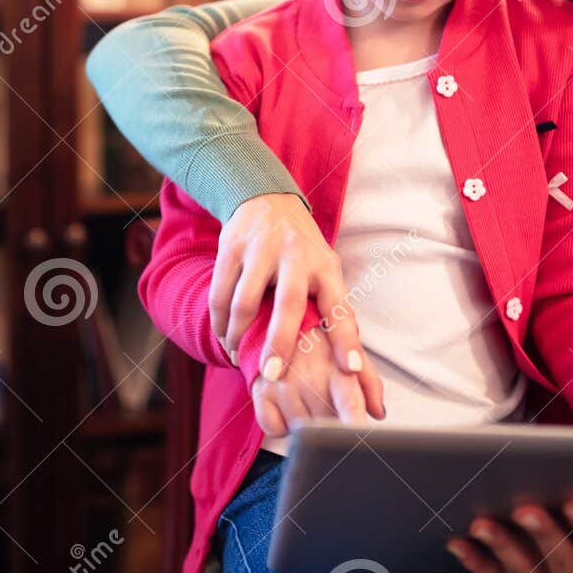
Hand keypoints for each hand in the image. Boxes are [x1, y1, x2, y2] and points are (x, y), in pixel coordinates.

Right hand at [212, 193, 368, 381]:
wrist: (266, 198)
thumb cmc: (302, 248)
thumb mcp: (324, 267)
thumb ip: (332, 305)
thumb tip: (351, 361)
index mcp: (325, 265)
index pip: (340, 306)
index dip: (347, 340)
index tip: (352, 370)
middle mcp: (295, 255)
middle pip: (288, 305)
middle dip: (279, 343)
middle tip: (271, 375)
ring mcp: (261, 249)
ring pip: (244, 302)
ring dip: (238, 336)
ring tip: (237, 356)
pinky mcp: (231, 247)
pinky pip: (220, 293)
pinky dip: (219, 321)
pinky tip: (223, 336)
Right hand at [248, 327, 385, 437]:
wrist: (281, 319)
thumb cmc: (321, 339)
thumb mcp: (352, 351)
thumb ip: (370, 382)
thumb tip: (379, 413)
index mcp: (336, 365)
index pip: (349, 403)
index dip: (353, 424)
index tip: (356, 439)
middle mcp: (308, 375)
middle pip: (325, 425)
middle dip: (332, 423)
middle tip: (330, 402)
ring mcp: (282, 383)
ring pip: (299, 431)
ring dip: (307, 425)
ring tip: (308, 397)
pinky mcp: (260, 389)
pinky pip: (273, 428)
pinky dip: (281, 424)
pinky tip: (288, 404)